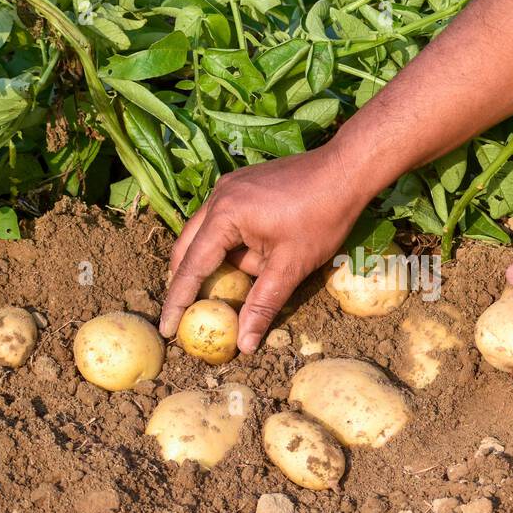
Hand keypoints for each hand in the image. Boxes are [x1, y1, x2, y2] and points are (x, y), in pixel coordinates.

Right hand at [159, 143, 371, 351]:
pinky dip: (224, 244)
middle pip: (187, 247)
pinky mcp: (242, 185)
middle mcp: (219, 197)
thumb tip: (244, 343)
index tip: (166, 329)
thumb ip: (262, 304)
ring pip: (204, 233)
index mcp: (225, 215)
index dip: (178, 301)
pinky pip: (221, 220)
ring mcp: (229, 187)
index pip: (192, 266)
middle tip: (183, 314)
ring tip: (214, 293)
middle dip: (184, 281)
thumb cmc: (323, 216)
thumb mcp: (291, 266)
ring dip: (208, 262)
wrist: (346, 169)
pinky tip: (240, 262)